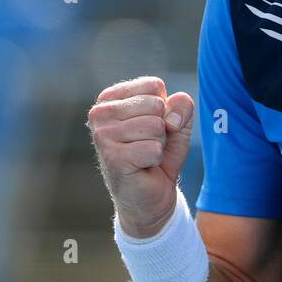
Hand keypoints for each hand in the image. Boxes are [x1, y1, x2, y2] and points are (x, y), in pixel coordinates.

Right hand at [87, 76, 195, 237]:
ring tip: (144, 156)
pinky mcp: (111, 157)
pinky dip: (155, 160)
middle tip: (148, 145)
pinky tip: (142, 167)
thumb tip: (170, 116)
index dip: (165, 109)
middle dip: (162, 128)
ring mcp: (102, 135)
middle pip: (155, 104)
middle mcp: (100, 113)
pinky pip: (153, 149)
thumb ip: (181, 107)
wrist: (150, 196)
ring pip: (155, 126)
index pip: (154, 85)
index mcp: (111, 98)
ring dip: (158, 145)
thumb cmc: (158, 154)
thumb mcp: (177, 123)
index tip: (152, 127)